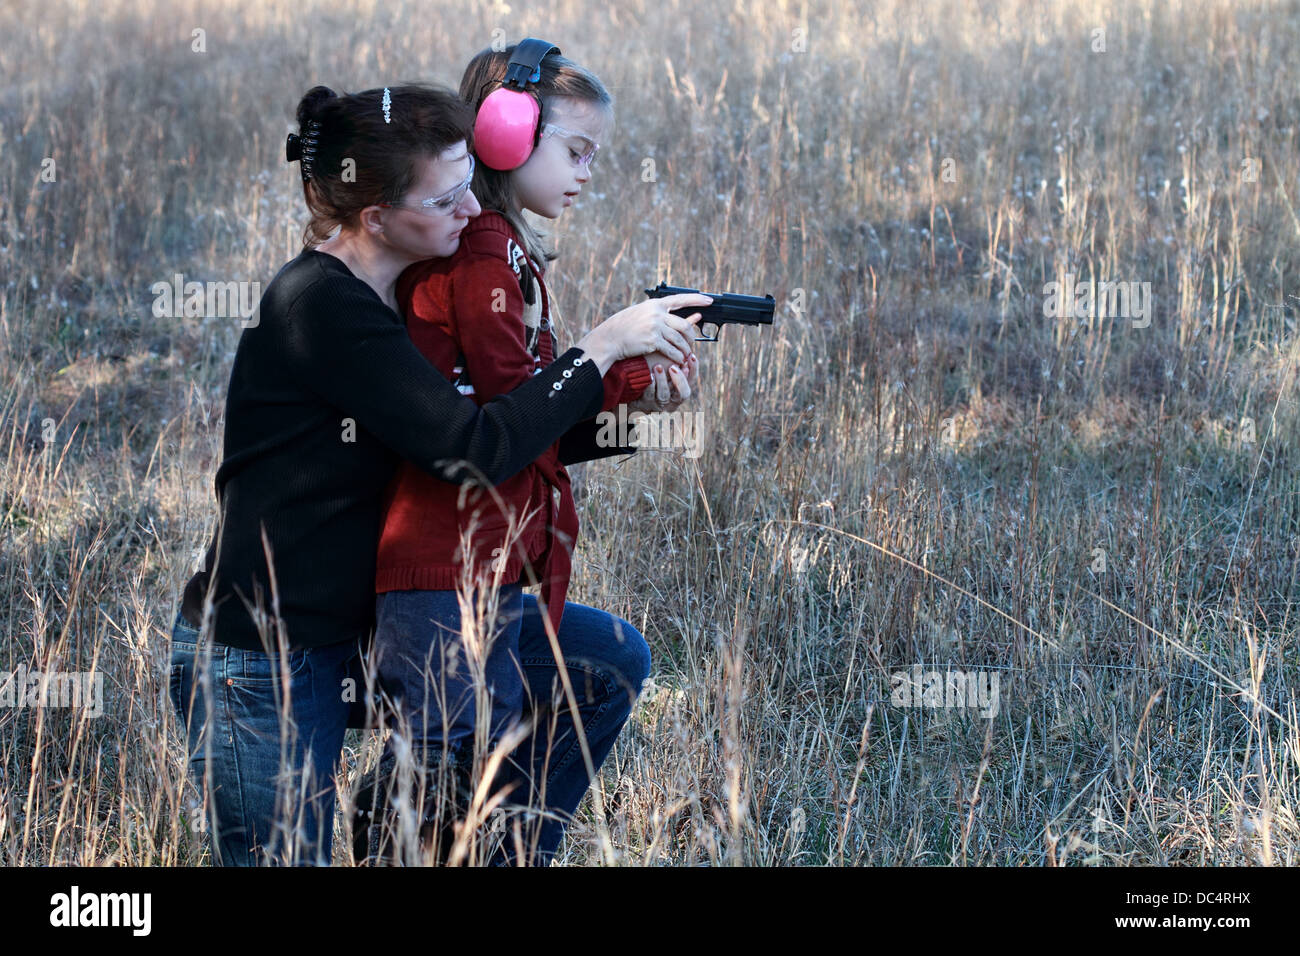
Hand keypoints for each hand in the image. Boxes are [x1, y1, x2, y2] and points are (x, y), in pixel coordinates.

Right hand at [576, 293, 710, 372]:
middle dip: (691, 335)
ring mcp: (655, 327)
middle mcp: (656, 313)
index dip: (697, 300)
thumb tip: (674, 316)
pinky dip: (677, 356)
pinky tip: (678, 360)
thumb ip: (657, 313)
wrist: (610, 338)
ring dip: (685, 349)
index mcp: (655, 304)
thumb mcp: (640, 313)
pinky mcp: (652, 341)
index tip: (709, 300)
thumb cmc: (624, 327)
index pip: (681, 299)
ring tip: (686, 355)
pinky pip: (672, 350)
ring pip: (679, 339)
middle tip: (692, 343)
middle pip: (684, 324)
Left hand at [627, 352, 698, 412]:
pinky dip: (650, 385)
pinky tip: (648, 376)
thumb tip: (685, 343)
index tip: (691, 356)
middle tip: (673, 366)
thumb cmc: (653, 374)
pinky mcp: (646, 404)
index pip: (692, 380)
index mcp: (681, 389)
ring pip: (664, 395)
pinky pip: (649, 395)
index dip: (694, 369)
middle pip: (684, 393)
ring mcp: (659, 403)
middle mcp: (672, 399)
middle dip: (680, 379)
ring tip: (658, 367)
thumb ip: (675, 360)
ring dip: (662, 380)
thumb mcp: (666, 368)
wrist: (633, 388)